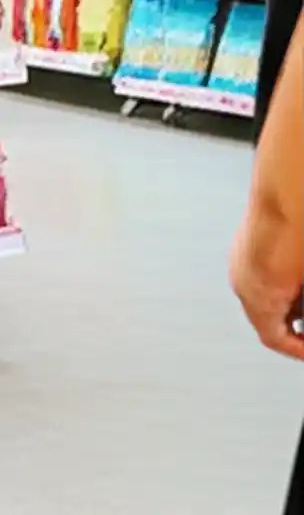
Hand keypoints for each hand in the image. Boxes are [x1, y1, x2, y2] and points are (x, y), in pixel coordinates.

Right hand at [230, 219, 303, 359]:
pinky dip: (280, 280)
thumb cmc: (297, 229)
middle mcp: (241, 280)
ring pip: (262, 292)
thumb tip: (302, 315)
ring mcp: (240, 259)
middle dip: (293, 322)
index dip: (297, 349)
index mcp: (257, 296)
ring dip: (287, 300)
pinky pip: (260, 272)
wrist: (287, 189)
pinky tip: (297, 270)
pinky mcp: (245, 242)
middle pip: (266, 315)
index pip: (273, 339)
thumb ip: (302, 304)